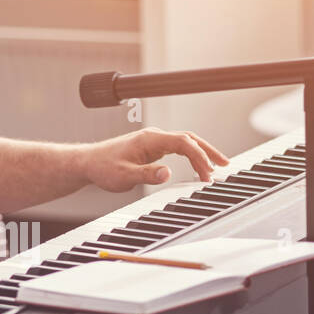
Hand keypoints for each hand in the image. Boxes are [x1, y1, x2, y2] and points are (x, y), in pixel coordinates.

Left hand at [81, 127, 228, 192]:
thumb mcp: (125, 176)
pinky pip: (178, 148)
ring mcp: (154, 141)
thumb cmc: (104, 168)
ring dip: (201, 153)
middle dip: (208, 151)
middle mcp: (155, 136)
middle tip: (224, 165)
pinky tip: (197, 166)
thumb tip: (169, 173)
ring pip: (185, 143)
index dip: (199, 156)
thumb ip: (147, 174)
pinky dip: (190, 156)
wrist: (88, 163)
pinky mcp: (152, 148)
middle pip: (189, 139)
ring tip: (216, 168)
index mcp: (151, 139)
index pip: (183, 142)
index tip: (207, 172)